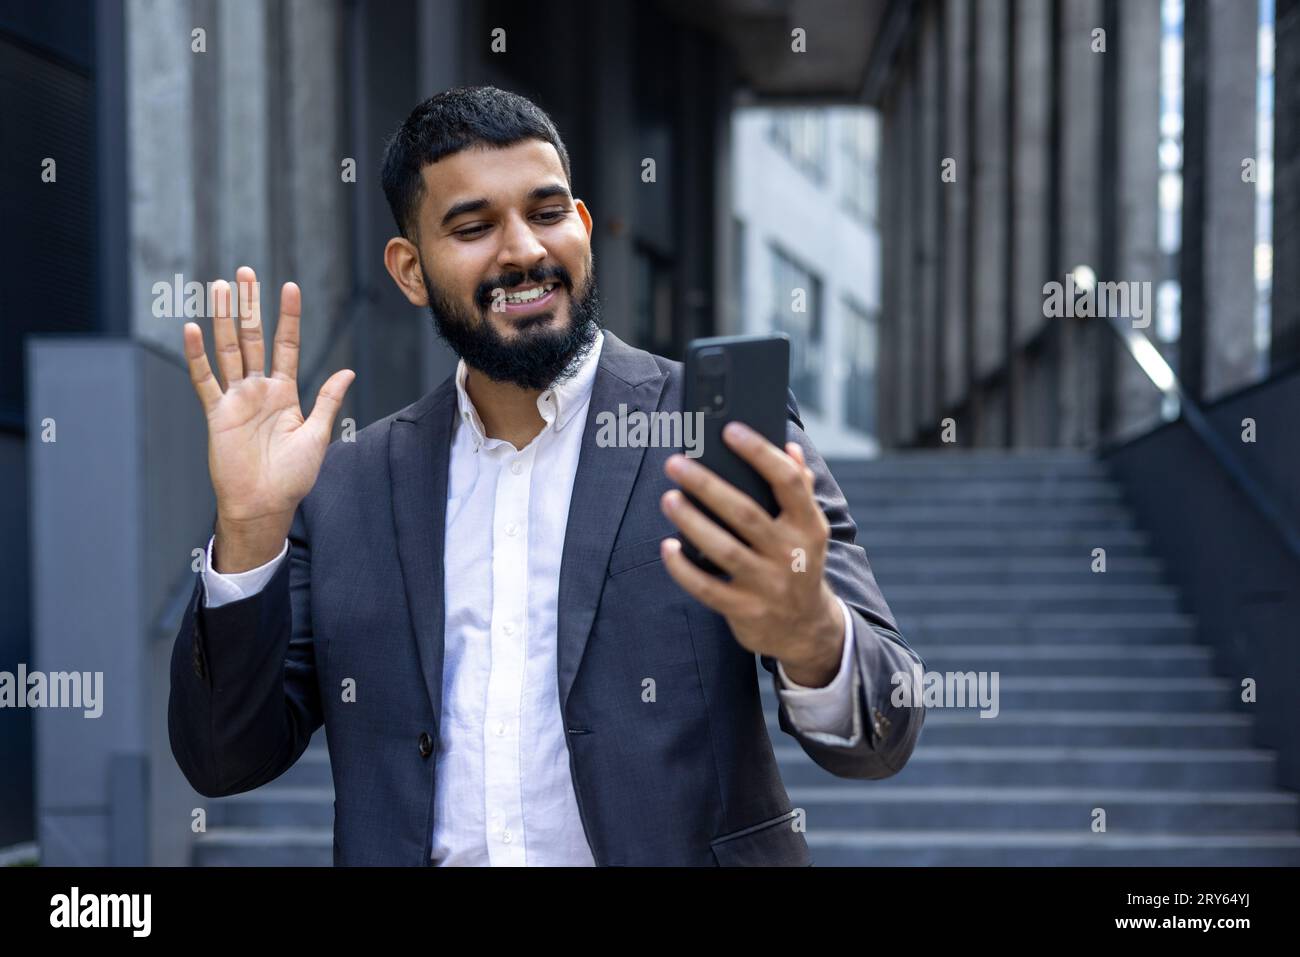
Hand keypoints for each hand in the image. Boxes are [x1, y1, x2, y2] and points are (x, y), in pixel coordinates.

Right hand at [183, 266, 353, 571]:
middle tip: (244, 273)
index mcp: (285, 393)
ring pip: (227, 350)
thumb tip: (347, 371)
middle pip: (253, 338)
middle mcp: (258, 390)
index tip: (290, 287)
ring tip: (218, 287)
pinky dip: (196, 355)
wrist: (266, 504)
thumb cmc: (293, 476)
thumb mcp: (317, 435)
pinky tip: (191, 328)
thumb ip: (327, 400)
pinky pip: (205, 379)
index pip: (286, 345)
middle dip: (249, 306)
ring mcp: (236, 399)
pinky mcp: (216, 413)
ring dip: (221, 319)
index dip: (288, 317)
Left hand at [659, 422, 843, 685]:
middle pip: (745, 513)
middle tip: (676, 463)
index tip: (730, 430)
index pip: (788, 481)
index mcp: (809, 525)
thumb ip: (800, 488)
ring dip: (691, 521)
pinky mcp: (746, 610)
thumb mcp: (808, 528)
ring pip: (723, 549)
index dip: (759, 452)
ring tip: (668, 499)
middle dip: (707, 485)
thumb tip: (790, 448)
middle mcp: (791, 554)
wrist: (806, 628)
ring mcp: (769, 585)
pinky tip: (667, 547)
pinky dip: (683, 568)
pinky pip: (707, 588)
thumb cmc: (798, 563)